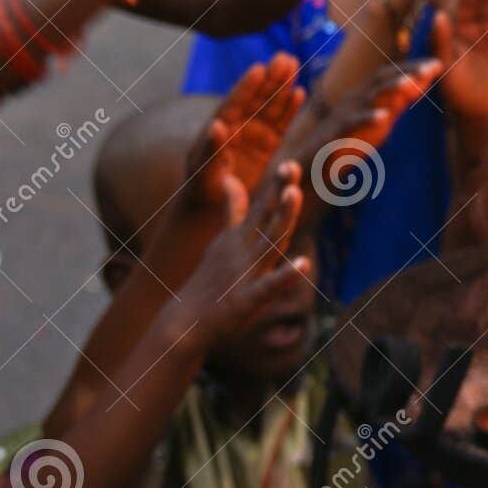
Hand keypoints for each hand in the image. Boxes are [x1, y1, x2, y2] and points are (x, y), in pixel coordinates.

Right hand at [176, 160, 309, 349]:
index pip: (261, 207)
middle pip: (266, 218)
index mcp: (239, 239)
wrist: (183, 323)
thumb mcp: (223, 242)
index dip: (276, 186)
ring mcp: (245, 274)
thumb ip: (233, 211)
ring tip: (294, 194)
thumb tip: (231, 179)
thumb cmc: (208, 282)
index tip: (291, 164)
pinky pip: (270, 286)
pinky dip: (286, 275)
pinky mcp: (246, 300)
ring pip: (270, 243)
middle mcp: (243, 251)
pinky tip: (305, 264)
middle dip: (280, 192)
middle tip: (291, 166)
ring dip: (282, 219)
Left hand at [184, 53, 304, 209]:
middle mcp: (238, 126)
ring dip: (282, 86)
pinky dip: (290, 108)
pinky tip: (300, 92)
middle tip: (285, 58)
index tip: (258, 68)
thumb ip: (211, 148)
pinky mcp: (267, 146)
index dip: (246, 86)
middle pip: (256, 98)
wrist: (212, 208)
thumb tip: (217, 124)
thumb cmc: (202, 189)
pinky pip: (282, 123)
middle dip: (270, 78)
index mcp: (219, 128)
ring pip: (270, 106)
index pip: (234, 102)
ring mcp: (254, 135)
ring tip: (294, 65)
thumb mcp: (204, 171)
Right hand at [286, 59, 442, 174]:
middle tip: (433, 66)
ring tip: (411, 84)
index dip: (413, 68)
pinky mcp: (333, 134)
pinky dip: (368, 118)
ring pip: (368, 96)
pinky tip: (384, 117)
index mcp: (365, 96)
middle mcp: (354, 99)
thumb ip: (397, 103)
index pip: (391, 75)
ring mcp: (344, 114)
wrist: (312, 168)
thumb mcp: (378, 121)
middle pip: (382, 79)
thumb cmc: (346, 142)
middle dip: (408, 71)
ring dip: (390, 88)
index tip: (438, 63)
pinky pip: (351, 124)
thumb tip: (421, 84)